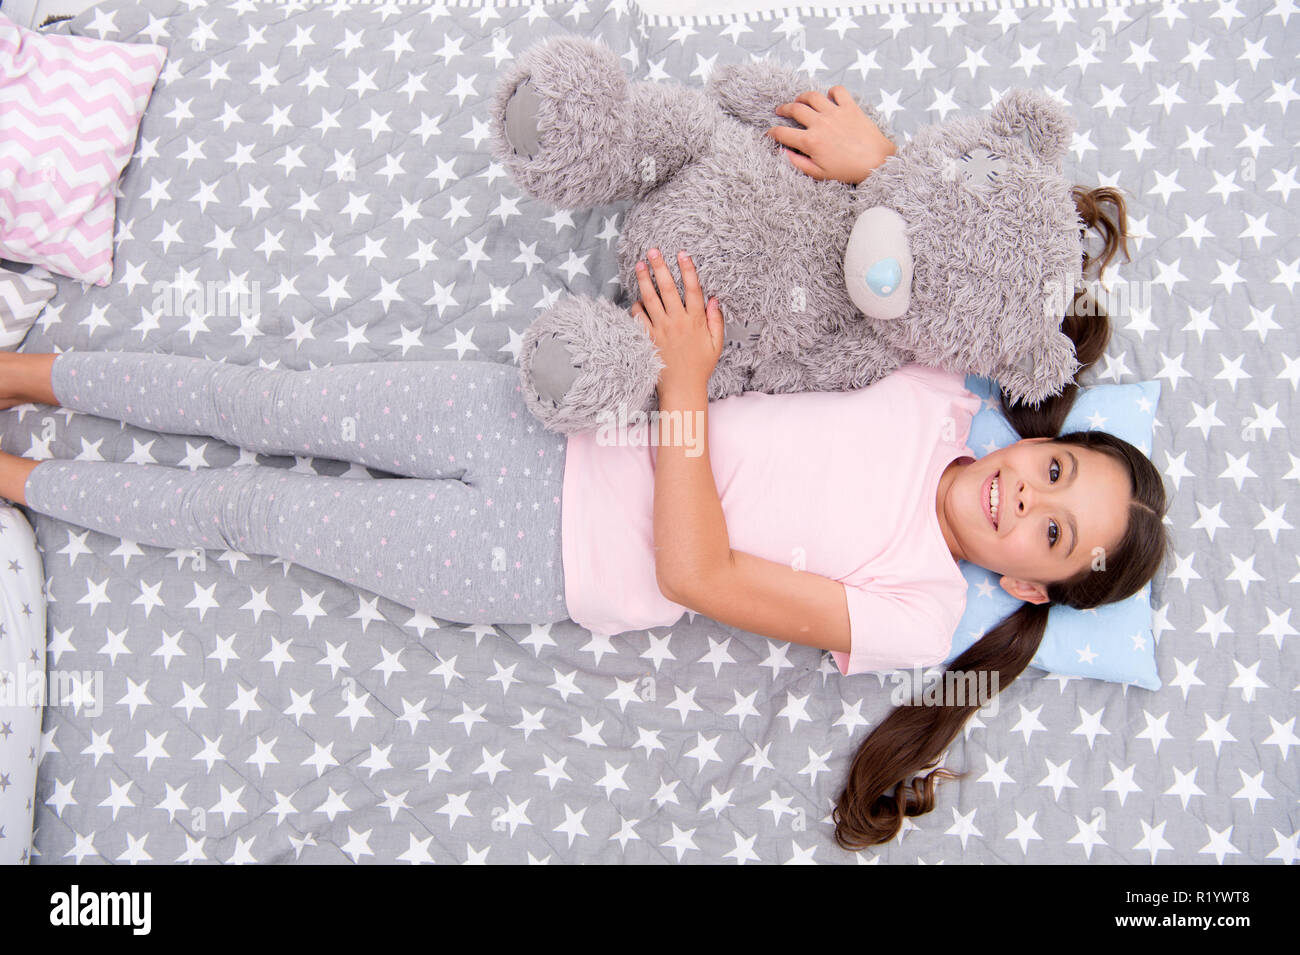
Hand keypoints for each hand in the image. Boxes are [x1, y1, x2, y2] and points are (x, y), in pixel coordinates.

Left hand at [630, 248, 723, 391]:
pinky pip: (639, 318)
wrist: (682, 387)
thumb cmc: (700, 366)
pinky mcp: (649, 338)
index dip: (688, 269)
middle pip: (668, 288)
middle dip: (660, 267)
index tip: (682, 253)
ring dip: (644, 280)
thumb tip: (713, 298)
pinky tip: (636, 298)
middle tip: (653, 250)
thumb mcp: (716, 343)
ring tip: (640, 265)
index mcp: (696, 320)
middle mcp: (678, 322)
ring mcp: (662, 329)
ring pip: (650, 299)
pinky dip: (636, 306)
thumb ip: (716, 320)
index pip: (693, 289)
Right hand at [766, 87, 895, 184]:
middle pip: (795, 109)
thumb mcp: (819, 174)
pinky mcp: (850, 107)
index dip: (772, 133)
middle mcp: (820, 123)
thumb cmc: (848, 171)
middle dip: (784, 109)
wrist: (876, 162)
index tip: (769, 133)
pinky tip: (829, 98)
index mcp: (810, 141)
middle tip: (780, 111)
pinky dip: (832, 92)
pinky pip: (838, 91)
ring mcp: (835, 112)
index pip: (783, 133)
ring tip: (800, 100)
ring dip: (803, 97)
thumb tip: (784, 153)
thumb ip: (798, 163)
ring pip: (812, 96)